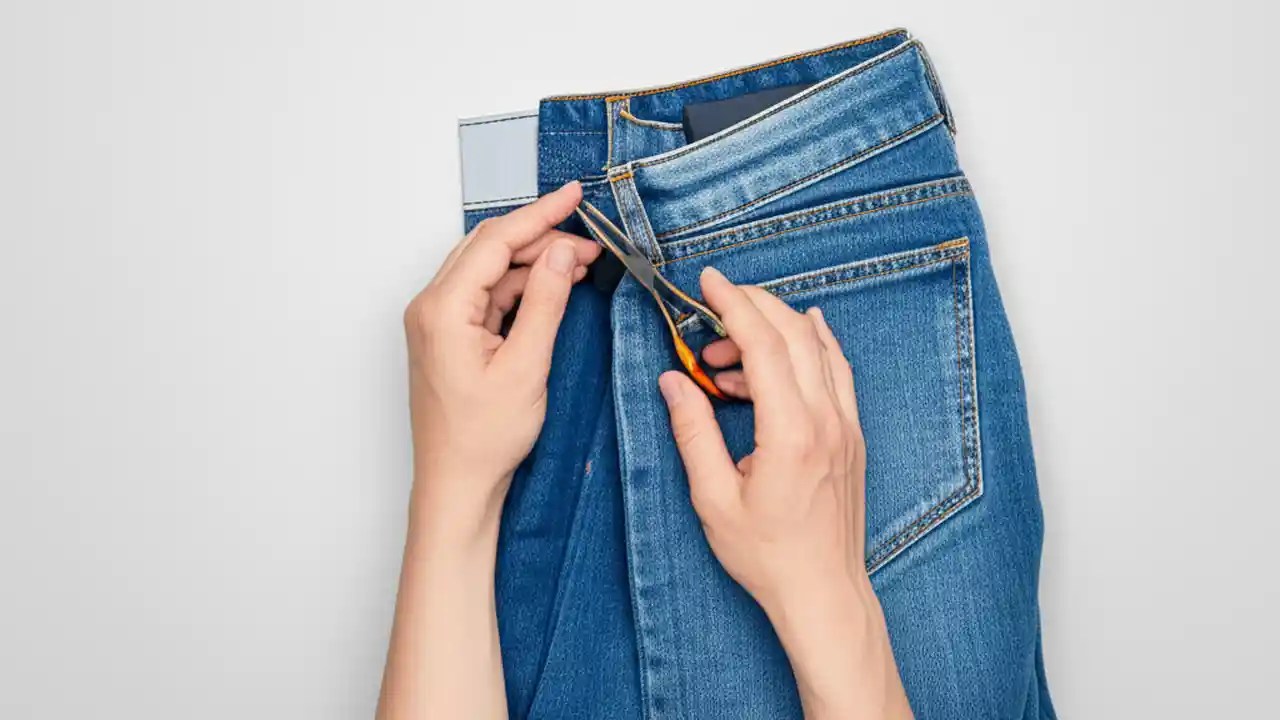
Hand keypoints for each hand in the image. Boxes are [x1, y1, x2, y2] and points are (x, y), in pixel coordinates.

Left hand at [402, 182, 598, 532]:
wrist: (456, 485)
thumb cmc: (483, 439)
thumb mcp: (525, 367)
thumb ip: (545, 303)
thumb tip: (562, 252)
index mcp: (442, 309)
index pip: (496, 241)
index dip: (540, 214)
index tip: (576, 196)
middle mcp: (431, 307)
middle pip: (489, 248)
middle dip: (540, 237)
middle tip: (590, 239)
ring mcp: (437, 321)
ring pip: (489, 270)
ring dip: (533, 263)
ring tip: (581, 264)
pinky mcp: (448, 336)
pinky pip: (486, 295)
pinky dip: (521, 288)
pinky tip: (553, 287)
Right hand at [658, 266, 911, 719]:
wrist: (823, 591)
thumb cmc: (767, 554)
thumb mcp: (713, 498)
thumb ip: (693, 431)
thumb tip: (672, 381)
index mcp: (790, 432)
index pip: (764, 344)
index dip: (733, 304)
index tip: (708, 281)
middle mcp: (826, 419)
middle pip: (794, 333)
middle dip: (753, 304)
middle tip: (714, 300)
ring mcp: (846, 425)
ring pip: (819, 347)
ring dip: (776, 328)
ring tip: (724, 355)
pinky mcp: (853, 435)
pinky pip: (838, 371)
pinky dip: (815, 343)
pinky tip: (800, 334)